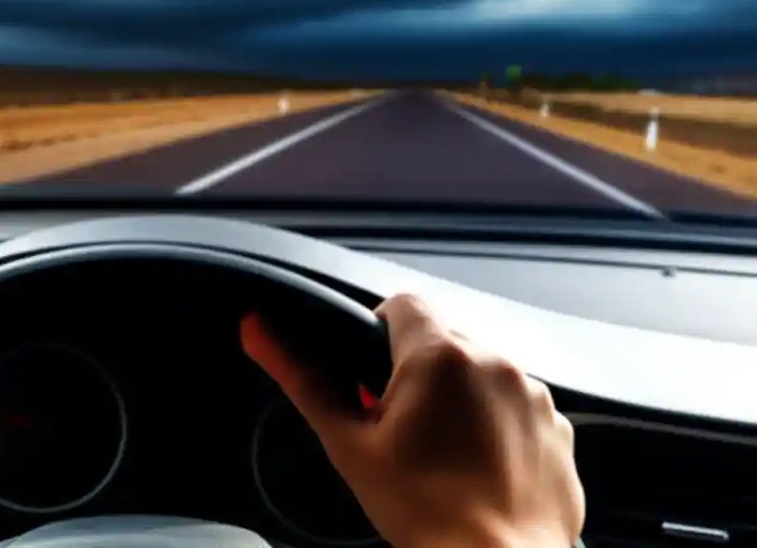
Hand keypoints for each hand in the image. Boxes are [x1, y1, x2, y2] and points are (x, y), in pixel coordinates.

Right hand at [242, 294, 582, 547]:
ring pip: (481, 373)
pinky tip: (479, 467)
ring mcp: (533, 394)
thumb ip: (301, 379)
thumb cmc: (424, 511)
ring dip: (461, 398)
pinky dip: (497, 425)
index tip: (373, 379)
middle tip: (402, 429)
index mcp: (439, 355)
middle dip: (418, 373)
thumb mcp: (348, 445)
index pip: (401, 304)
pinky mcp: (558, 426)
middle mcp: (495, 361)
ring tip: (443, 455)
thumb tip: (256, 331)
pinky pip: (517, 406)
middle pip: (442, 340)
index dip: (378, 334)